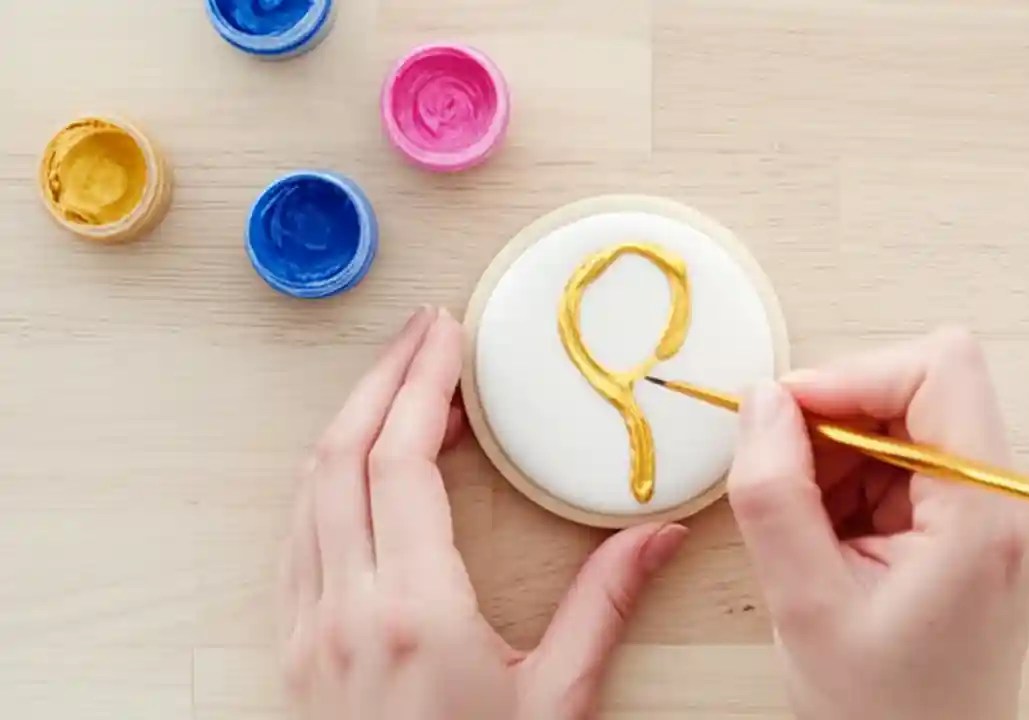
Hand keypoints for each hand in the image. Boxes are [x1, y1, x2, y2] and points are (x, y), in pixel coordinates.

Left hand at [279, 306, 687, 719]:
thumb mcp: (557, 703)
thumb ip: (605, 608)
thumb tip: (658, 535)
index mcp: (415, 611)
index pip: (399, 462)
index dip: (419, 386)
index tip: (447, 337)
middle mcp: (345, 608)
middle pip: (342, 456)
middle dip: (383, 379)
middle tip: (426, 333)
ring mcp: (308, 627)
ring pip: (309, 489)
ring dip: (351, 422)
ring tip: (402, 384)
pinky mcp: (296, 646)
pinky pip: (299, 534)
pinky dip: (329, 477)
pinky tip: (365, 465)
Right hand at [728, 328, 1028, 719]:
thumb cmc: (882, 714)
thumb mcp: (805, 604)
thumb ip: (774, 493)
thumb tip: (761, 400)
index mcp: (986, 513)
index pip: (940, 368)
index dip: (852, 374)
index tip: (786, 413)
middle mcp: (1007, 498)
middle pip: (922, 387)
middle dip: (837, 417)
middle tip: (785, 478)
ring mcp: (995, 509)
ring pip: (906, 419)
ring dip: (839, 454)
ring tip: (810, 528)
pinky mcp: (974, 523)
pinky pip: (906, 461)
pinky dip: (854, 481)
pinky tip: (831, 537)